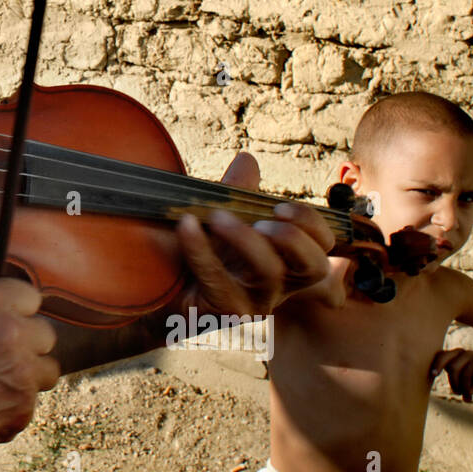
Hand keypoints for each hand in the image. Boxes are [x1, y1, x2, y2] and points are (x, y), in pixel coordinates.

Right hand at [0, 278, 58, 471]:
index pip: (30, 295)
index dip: (17, 310)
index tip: (9, 321)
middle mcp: (12, 333)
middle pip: (46, 332)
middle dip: (28, 343)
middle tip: (1, 356)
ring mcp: (22, 373)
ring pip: (48, 369)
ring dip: (28, 375)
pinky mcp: (24, 408)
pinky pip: (32, 401)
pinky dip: (14, 405)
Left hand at [174, 152, 333, 316]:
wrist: (150, 284)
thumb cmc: (191, 250)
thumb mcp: (217, 214)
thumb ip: (236, 191)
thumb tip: (247, 160)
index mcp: (284, 260)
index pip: (321, 246)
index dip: (312, 224)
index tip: (279, 207)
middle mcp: (277, 285)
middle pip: (313, 267)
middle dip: (294, 237)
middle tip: (262, 219)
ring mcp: (253, 302)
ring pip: (270, 273)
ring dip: (246, 238)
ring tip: (217, 218)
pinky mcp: (223, 311)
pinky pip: (219, 280)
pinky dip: (201, 249)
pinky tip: (186, 225)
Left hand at [430, 348, 472, 401]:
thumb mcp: (459, 380)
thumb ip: (448, 374)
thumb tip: (432, 374)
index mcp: (456, 355)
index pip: (443, 355)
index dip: (437, 364)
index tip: (434, 375)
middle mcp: (467, 354)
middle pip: (453, 368)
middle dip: (454, 384)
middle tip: (458, 394)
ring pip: (466, 373)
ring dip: (466, 389)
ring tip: (468, 398)